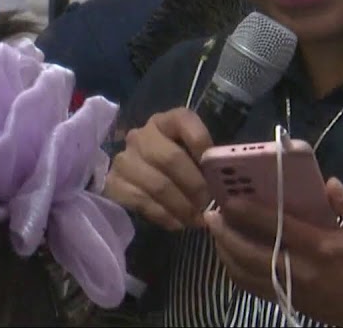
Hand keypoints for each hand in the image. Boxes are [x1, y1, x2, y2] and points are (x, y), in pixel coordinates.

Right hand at [102, 107, 212, 230]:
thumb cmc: (175, 167)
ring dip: (182, 206)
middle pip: (169, 158)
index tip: (214, 166)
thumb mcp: (191, 156)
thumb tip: (228, 180)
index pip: (183, 120)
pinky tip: (178, 223)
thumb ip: (207, 161)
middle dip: (194, 185)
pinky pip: (143, 202)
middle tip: (208, 203)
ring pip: (157, 185)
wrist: (135, 182)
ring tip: (197, 219)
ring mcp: (124, 160)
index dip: (201, 141)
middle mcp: (141, 136)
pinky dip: (165, 216)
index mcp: (164, 122)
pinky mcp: (114, 184)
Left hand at [203, 177, 342, 326]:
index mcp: (321, 247)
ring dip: (225, 252)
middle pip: (251, 253)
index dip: (250, 213)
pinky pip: (252, 287)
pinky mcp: (289, 300)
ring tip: (215, 232)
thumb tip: (328, 183)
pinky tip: (229, 255)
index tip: (230, 199)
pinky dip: (235, 271)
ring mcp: (292, 289)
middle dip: (226, 233)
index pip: (277, 228)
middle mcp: (301, 270)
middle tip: (211, 214)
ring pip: (246, 273)